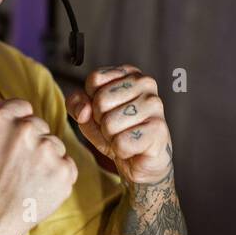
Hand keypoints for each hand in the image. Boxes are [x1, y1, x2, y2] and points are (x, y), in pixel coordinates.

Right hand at [0, 99, 77, 234]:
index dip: (17, 123)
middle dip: (31, 141)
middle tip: (16, 164)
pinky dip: (56, 174)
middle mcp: (27, 129)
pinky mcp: (64, 171)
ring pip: (54, 145)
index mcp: (2, 118)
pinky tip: (38, 185)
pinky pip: (66, 164)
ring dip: (44, 158)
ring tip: (26, 177)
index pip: (22, 107)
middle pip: (39, 125)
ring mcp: (48, 151)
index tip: (13, 140)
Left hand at [66, 65, 173, 184]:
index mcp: (129, 73)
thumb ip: (76, 104)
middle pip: (100, 101)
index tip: (107, 111)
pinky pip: (121, 142)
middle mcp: (145, 83)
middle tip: (116, 128)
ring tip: (124, 136)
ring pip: (109, 124)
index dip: (92, 102)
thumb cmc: (117, 132)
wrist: (139, 161)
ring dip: (111, 137)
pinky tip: (133, 148)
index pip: (94, 80)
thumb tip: (84, 110)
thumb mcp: (89, 115)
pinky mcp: (159, 129)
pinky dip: (121, 150)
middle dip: (101, 121)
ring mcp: (154, 105)